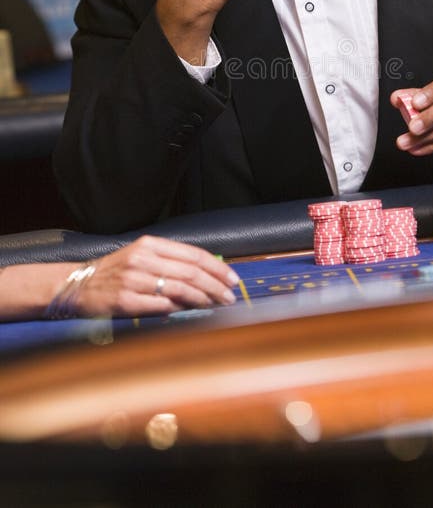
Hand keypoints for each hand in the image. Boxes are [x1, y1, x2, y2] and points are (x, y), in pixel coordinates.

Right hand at [75, 235, 239, 316]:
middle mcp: (142, 259)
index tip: (232, 278)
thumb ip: (170, 262)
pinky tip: (190, 311)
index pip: (193, 254)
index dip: (216, 267)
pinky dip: (179, 308)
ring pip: (179, 289)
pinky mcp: (125, 301)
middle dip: (215, 285)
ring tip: (216, 304)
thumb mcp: (142, 256)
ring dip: (203, 298)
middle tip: (230, 295)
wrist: (77, 285)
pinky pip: (160, 305)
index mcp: (150, 245)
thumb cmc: (115, 271)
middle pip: (190, 272)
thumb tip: (206, 274)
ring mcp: (133, 280)